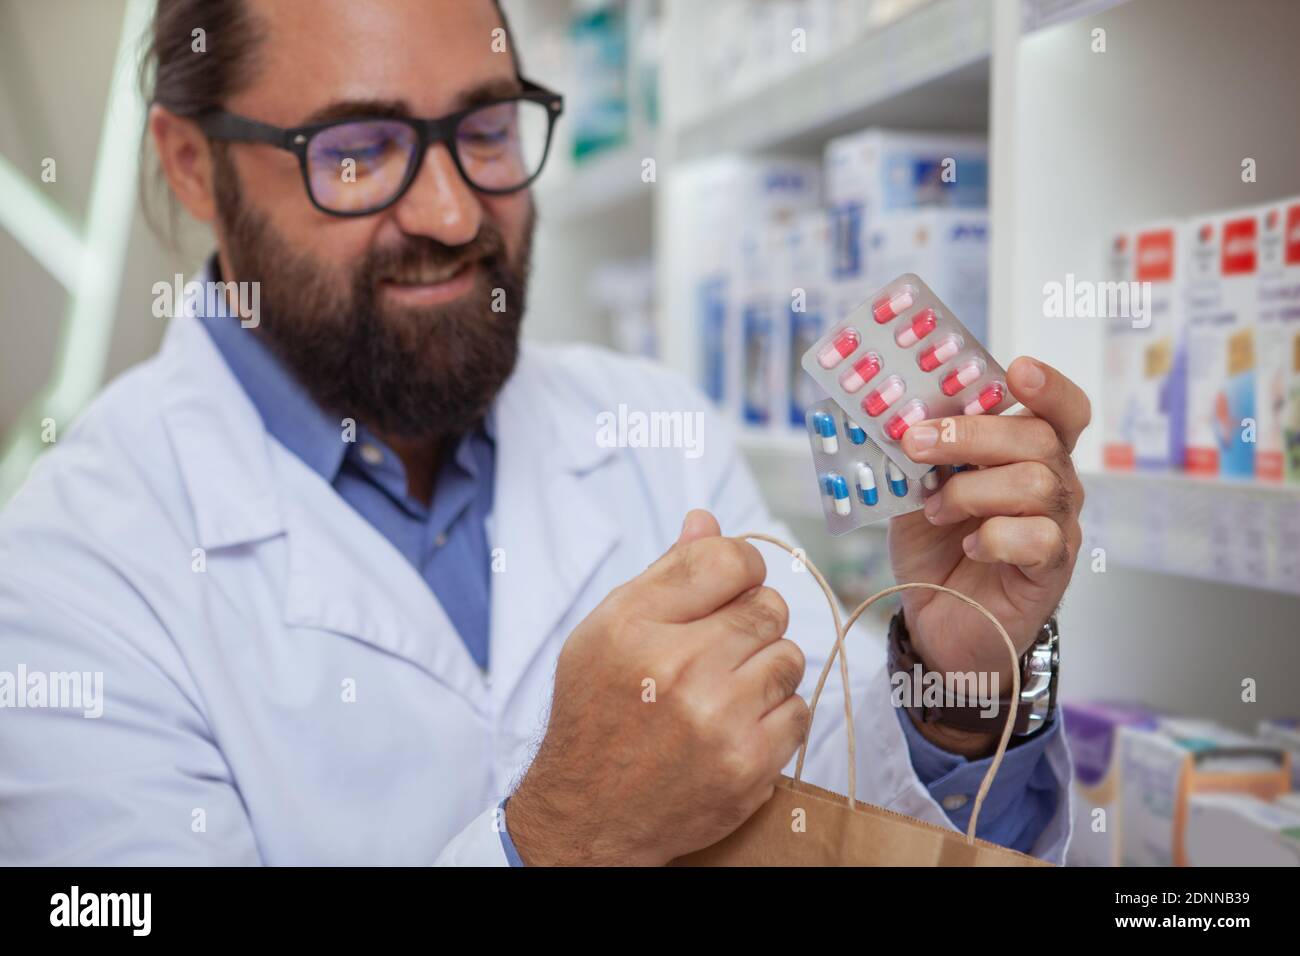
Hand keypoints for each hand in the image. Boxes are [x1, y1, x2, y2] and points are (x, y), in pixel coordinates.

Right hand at [507, 510, 808, 865]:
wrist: (589, 814)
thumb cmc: (598, 714)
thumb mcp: (606, 631)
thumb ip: (663, 575)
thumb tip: (707, 520)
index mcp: (633, 623)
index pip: (727, 558)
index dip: (740, 567)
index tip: (733, 587)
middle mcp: (675, 666)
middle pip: (767, 606)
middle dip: (753, 621)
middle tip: (723, 648)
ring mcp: (717, 718)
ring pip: (790, 657)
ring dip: (767, 669)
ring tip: (727, 690)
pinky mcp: (748, 765)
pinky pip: (800, 711)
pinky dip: (776, 717)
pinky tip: (738, 725)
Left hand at [888, 358, 1088, 751]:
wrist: (938, 623)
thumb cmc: (935, 550)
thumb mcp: (916, 492)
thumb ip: (918, 458)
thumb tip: (896, 418)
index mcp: (1026, 454)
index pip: (1060, 409)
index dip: (1048, 386)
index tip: (1015, 369)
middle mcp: (1054, 484)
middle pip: (1039, 438)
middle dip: (972, 434)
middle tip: (917, 444)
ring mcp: (1058, 527)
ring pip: (1038, 483)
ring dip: (972, 490)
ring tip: (937, 511)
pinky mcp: (1051, 570)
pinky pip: (1038, 537)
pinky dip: (993, 537)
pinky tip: (969, 547)